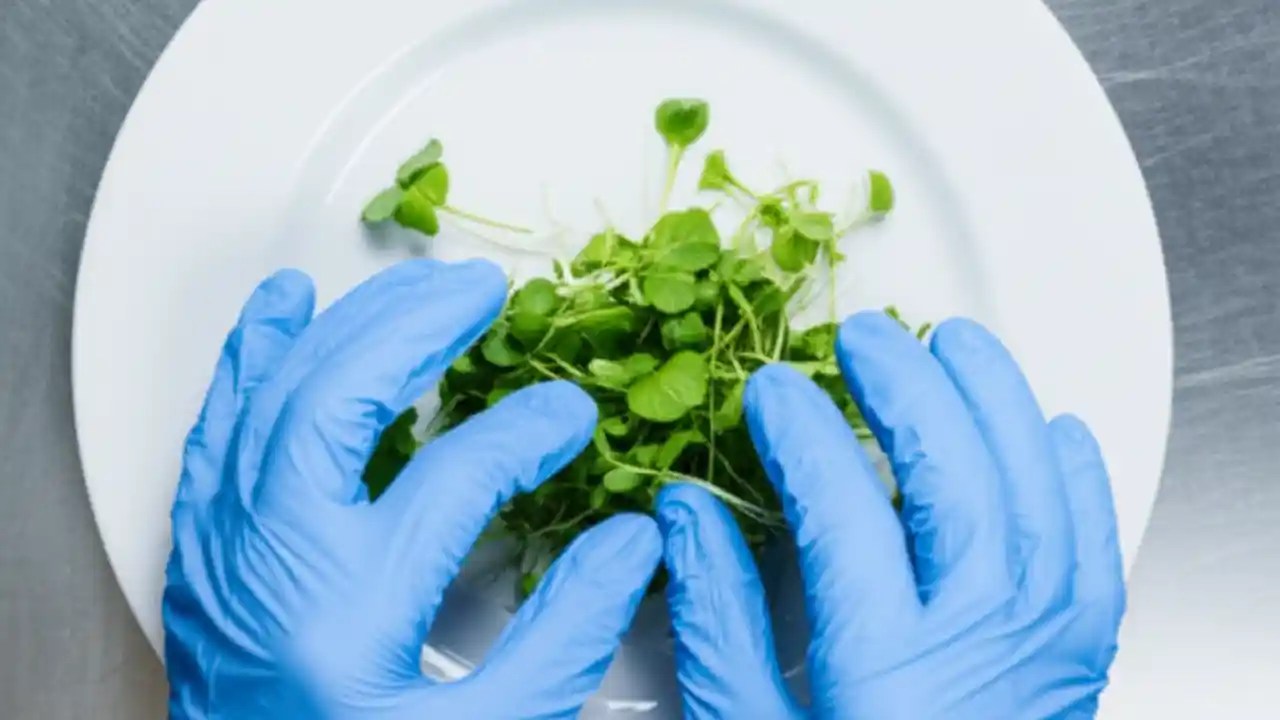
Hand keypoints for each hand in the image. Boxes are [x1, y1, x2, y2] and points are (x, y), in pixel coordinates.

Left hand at [163, 260, 660, 718]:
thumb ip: (565, 639)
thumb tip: (628, 541)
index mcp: (346, 618)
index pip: (450, 483)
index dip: (523, 433)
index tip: (569, 413)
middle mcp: (267, 566)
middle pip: (334, 404)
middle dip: (413, 328)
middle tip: (479, 290)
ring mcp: (219, 551)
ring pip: (270, 398)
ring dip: (343, 326)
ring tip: (408, 282)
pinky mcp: (198, 550)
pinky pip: (217, 427)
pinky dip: (250, 357)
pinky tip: (280, 310)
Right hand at [657, 313, 1124, 718]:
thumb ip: (718, 617)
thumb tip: (686, 513)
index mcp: (888, 669)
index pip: (845, 506)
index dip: (804, 431)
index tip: (772, 391)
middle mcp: (982, 643)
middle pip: (954, 474)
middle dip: (907, 386)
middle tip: (865, 338)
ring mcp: (1045, 645)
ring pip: (1037, 490)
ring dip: (998, 402)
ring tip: (960, 345)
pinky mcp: (1078, 655)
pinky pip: (1095, 546)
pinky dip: (1079, 477)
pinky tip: (1056, 431)